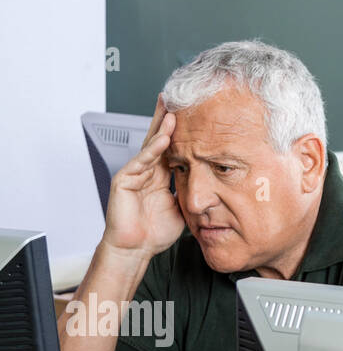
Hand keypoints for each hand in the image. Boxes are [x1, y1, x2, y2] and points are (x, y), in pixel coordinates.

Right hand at [103, 97, 185, 257]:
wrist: (134, 250)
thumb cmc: (153, 234)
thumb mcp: (180, 210)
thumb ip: (188, 195)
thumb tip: (209, 188)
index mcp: (159, 178)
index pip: (171, 149)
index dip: (180, 135)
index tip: (192, 119)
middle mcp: (146, 172)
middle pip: (158, 140)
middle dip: (167, 121)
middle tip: (176, 100)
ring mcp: (134, 174)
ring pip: (150, 146)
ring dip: (162, 129)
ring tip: (173, 113)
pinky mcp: (124, 180)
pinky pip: (141, 161)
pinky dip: (153, 150)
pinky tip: (163, 138)